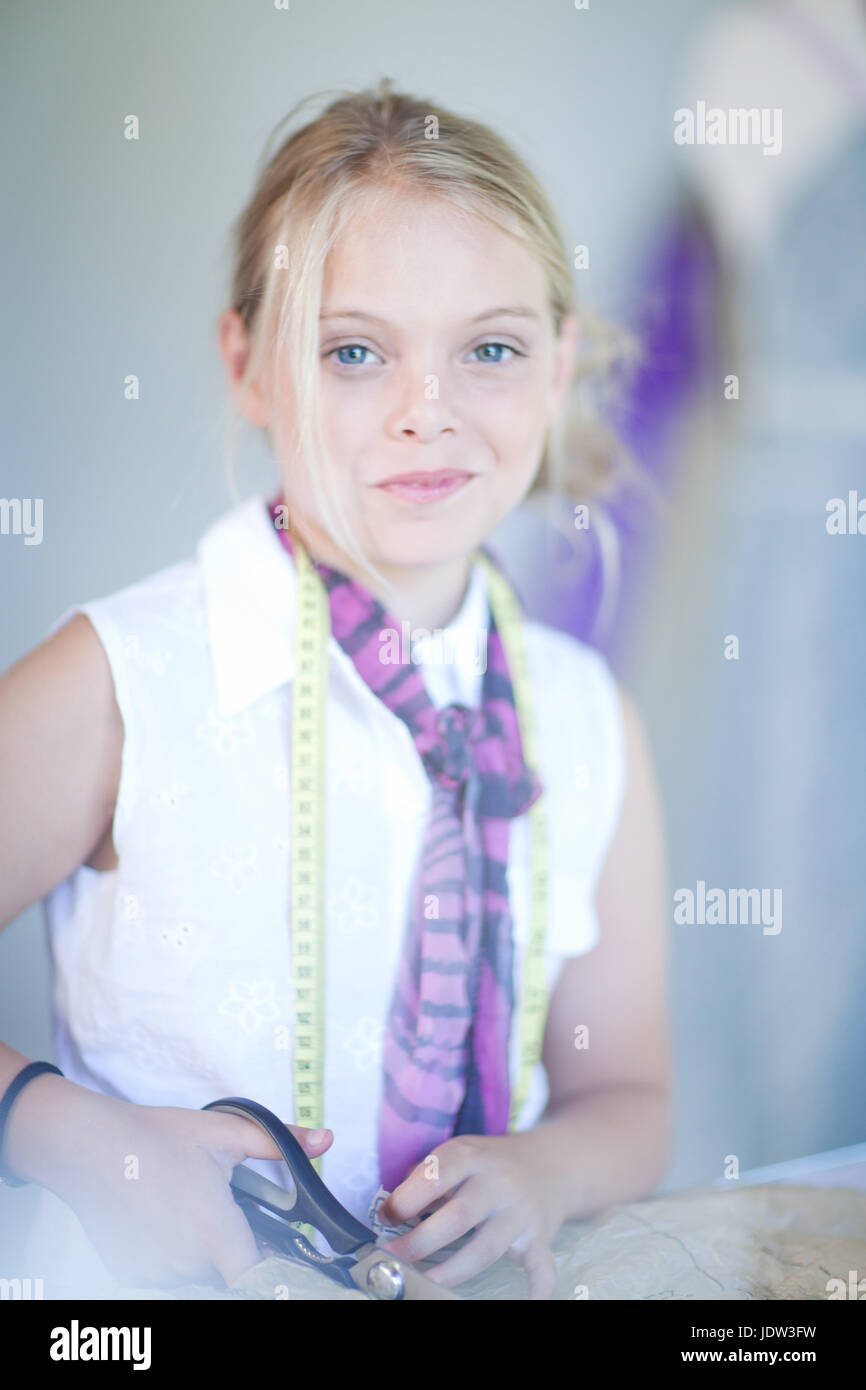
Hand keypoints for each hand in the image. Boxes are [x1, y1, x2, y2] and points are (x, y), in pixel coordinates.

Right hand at [22, 1083, 333, 1289]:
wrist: (87, 1145)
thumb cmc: (154, 1137)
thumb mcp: (226, 1132)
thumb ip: (281, 1144)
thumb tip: (324, 1140)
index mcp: (215, 1233)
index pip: (259, 1277)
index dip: (272, 1263)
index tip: (272, 1242)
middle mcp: (186, 1262)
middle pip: (229, 1272)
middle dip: (237, 1246)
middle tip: (228, 1208)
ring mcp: (156, 1272)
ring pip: (198, 1272)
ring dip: (205, 1250)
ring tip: (190, 1206)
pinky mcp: (131, 1273)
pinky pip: (167, 1271)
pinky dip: (173, 1252)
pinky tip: (163, 1216)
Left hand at [377, 1131, 562, 1298]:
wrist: (550, 1164)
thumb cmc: (490, 1164)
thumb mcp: (460, 1154)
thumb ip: (428, 1178)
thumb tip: (391, 1212)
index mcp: (472, 1156)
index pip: (436, 1176)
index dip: (405, 1200)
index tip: (386, 1217)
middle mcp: (499, 1183)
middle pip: (458, 1217)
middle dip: (420, 1242)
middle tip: (393, 1256)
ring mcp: (521, 1212)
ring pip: (486, 1248)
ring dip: (452, 1270)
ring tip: (427, 1280)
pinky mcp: (540, 1238)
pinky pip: (541, 1266)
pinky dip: (537, 1288)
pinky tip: (529, 1302)